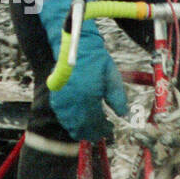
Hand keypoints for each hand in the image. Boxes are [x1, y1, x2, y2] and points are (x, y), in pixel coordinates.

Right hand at [39, 0, 128, 140]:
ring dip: (80, 130)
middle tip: (99, 134)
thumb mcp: (112, 76)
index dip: (103, 128)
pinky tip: (75, 122)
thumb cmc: (95, 58)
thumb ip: (118, 97)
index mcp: (90, 96)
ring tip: (88, 131)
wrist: (75, 45)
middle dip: (92, 132)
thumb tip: (123, 114)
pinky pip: (62, 116)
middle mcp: (74, 101)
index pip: (96, 121)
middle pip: (83, 126)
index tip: (109, 129)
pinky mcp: (56, 96)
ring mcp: (63, 100)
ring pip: (71, 123)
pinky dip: (69, 122)